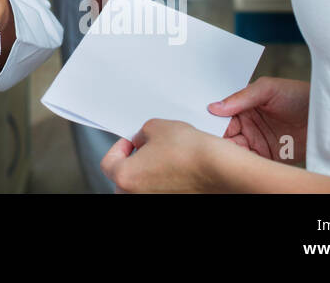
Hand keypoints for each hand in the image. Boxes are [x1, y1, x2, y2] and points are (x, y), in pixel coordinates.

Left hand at [100, 118, 234, 192]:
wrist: (221, 168)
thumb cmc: (190, 151)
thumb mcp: (154, 126)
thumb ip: (139, 134)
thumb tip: (141, 141)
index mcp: (125, 177)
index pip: (108, 163)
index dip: (118, 148)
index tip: (128, 142)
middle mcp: (136, 196)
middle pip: (122, 180)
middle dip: (131, 163)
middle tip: (144, 150)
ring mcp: (156, 202)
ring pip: (141, 189)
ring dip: (146, 174)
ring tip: (162, 159)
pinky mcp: (173, 204)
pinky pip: (159, 192)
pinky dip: (162, 184)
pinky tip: (175, 171)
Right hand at [209, 76, 309, 162]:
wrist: (327, 115)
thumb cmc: (299, 95)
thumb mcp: (267, 89)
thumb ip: (241, 97)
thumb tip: (215, 107)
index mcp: (244, 107)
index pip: (221, 117)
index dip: (211, 121)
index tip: (203, 126)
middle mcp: (248, 126)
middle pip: (225, 135)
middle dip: (217, 139)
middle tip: (209, 143)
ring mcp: (258, 142)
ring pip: (235, 151)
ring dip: (230, 153)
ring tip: (225, 153)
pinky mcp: (270, 157)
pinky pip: (253, 163)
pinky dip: (245, 164)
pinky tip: (241, 162)